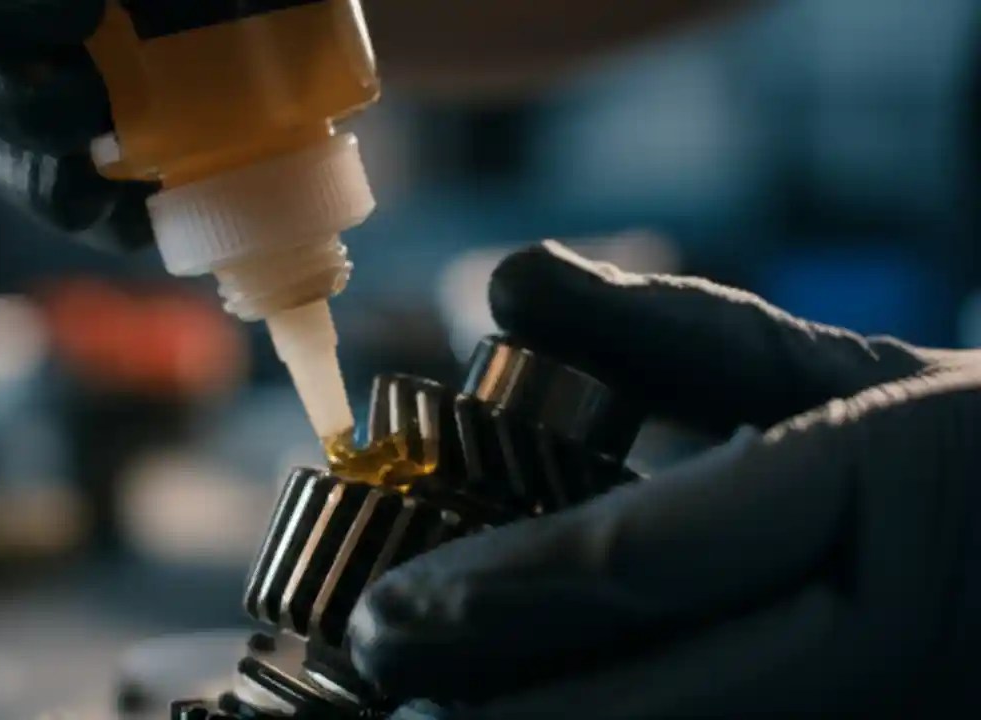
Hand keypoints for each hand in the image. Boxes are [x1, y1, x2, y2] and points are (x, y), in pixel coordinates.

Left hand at [349, 240, 980, 716]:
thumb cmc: (955, 442)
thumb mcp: (832, 368)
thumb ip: (668, 330)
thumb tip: (509, 277)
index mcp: (869, 482)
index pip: (644, 558)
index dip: (496, 594)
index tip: (383, 614)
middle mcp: (880, 621)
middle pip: (649, 693)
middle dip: (491, 705)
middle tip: (372, 688)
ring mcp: (887, 704)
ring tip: (423, 713)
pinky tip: (519, 712)